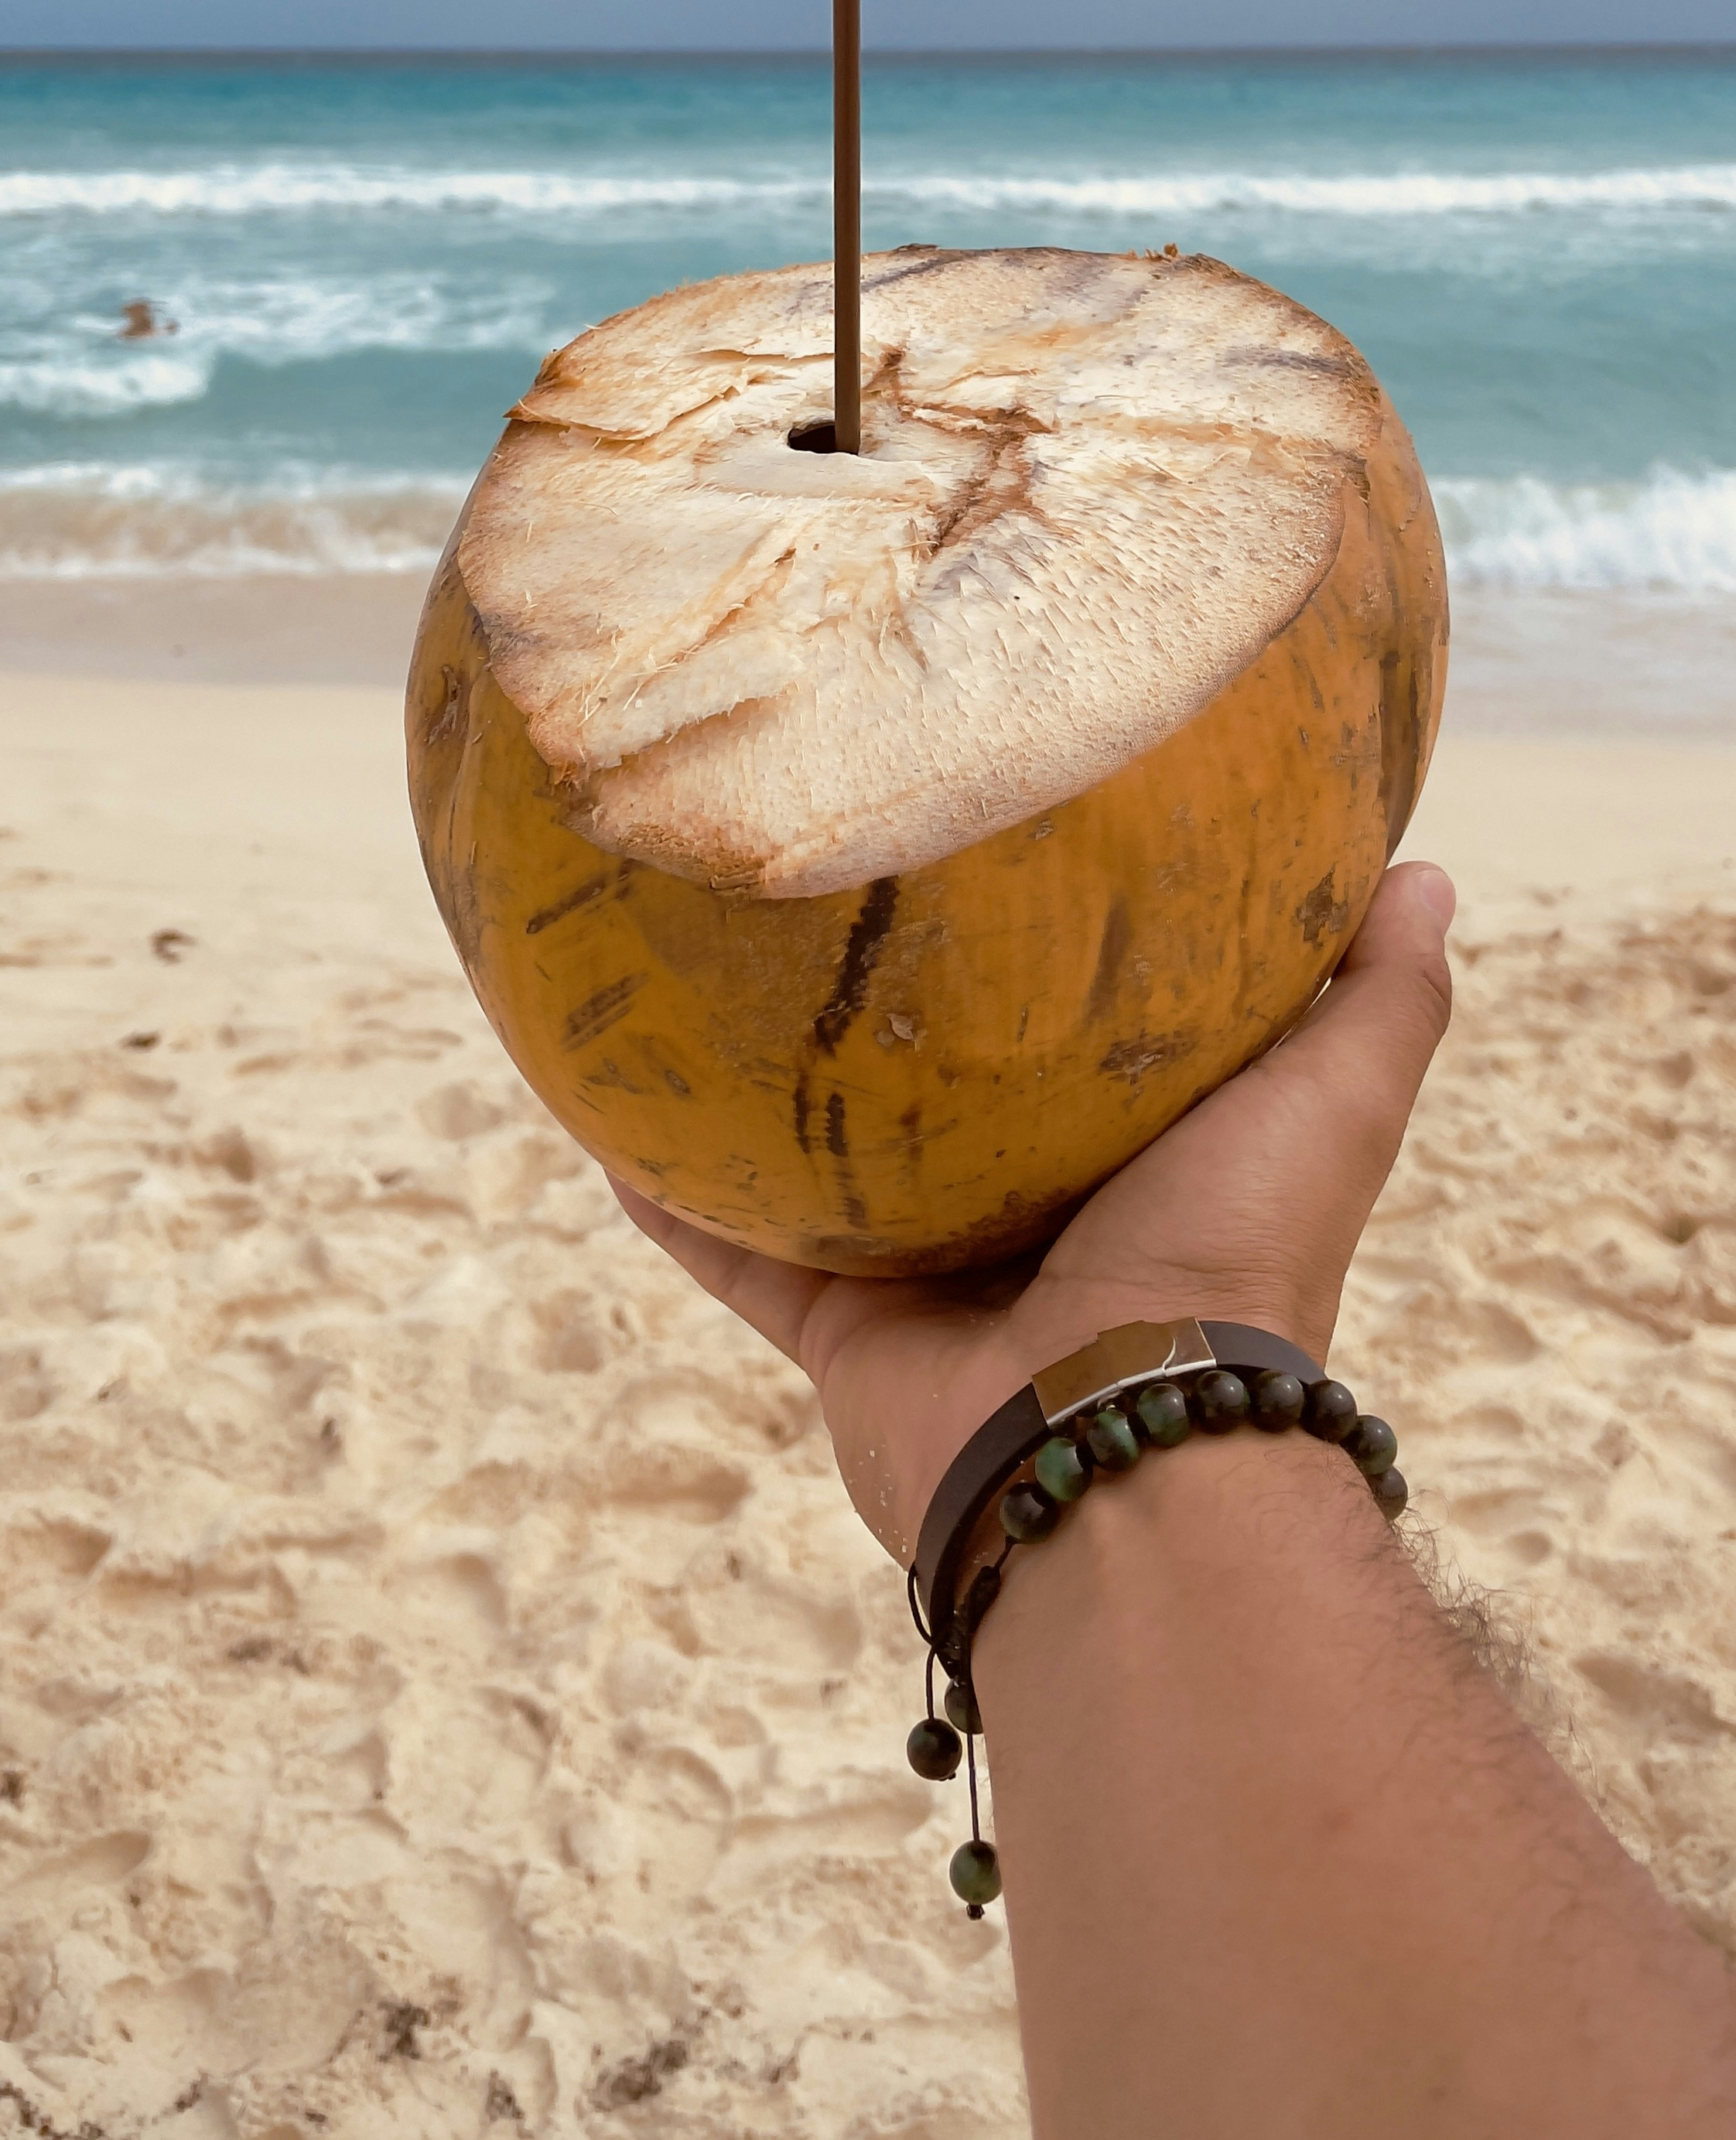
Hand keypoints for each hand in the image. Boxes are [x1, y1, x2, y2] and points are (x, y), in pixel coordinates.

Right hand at [610, 860, 1454, 1563]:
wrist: (1122, 1444)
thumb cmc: (1238, 1260)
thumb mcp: (1335, 1100)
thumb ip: (1380, 998)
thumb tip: (1428, 874)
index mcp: (1139, 1168)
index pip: (1094, 1052)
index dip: (1063, 971)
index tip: (1010, 864)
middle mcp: (1031, 1223)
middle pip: (943, 1106)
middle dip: (894, 1026)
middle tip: (829, 898)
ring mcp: (929, 1282)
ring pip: (820, 1171)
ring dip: (758, 1098)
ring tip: (689, 984)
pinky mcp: (841, 1330)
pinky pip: (732, 1250)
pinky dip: (670, 1192)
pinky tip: (604, 1111)